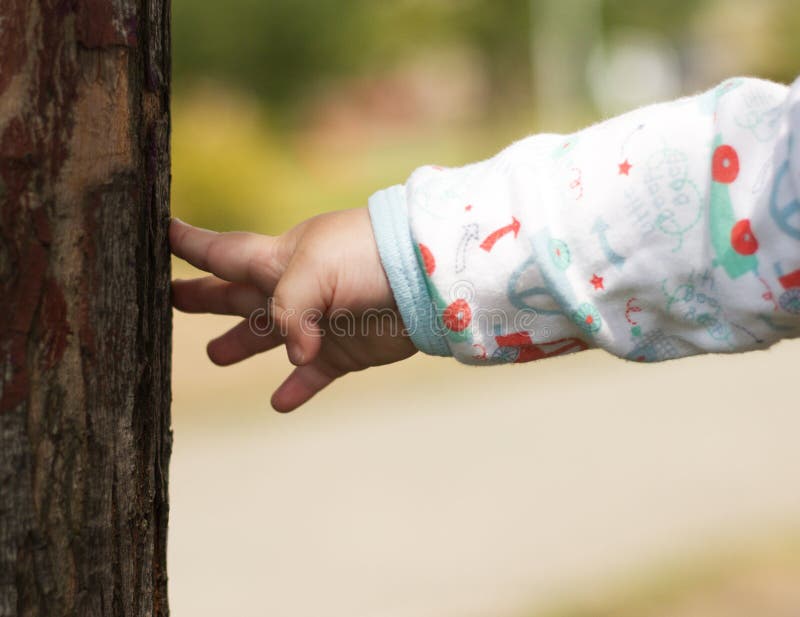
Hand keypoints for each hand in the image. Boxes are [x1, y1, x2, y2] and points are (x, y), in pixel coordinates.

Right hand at [170, 208, 416, 411]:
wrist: (427, 276)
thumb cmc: (368, 255)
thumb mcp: (315, 269)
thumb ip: (286, 310)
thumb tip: (293, 356)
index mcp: (275, 260)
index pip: (220, 252)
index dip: (187, 244)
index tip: (156, 232)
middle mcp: (289, 291)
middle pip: (234, 295)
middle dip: (202, 297)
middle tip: (169, 300)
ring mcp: (315, 323)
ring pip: (267, 336)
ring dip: (241, 344)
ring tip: (216, 354)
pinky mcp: (343, 353)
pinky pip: (313, 376)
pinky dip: (296, 389)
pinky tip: (279, 403)